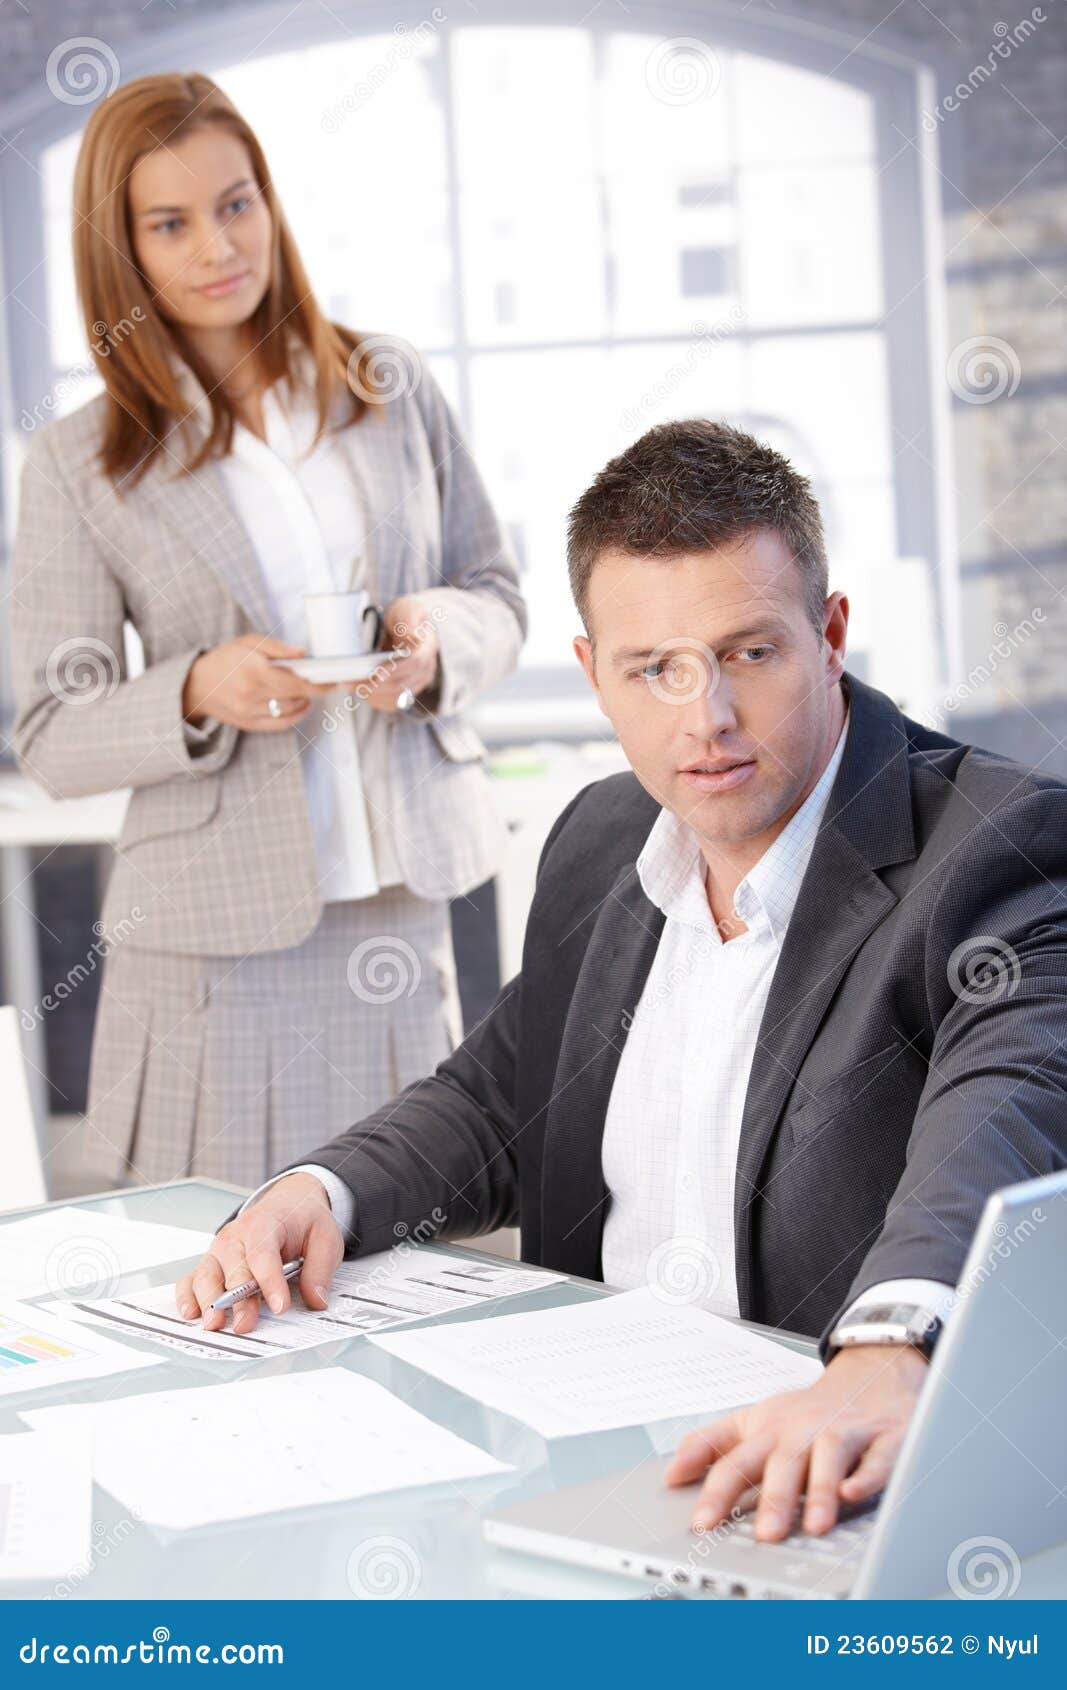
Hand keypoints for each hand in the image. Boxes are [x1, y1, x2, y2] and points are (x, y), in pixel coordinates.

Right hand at [175, 1173, 344, 1336]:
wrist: (288, 1204)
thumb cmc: (302, 1221)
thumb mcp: (325, 1238)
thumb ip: (320, 1270)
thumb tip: (316, 1300)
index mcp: (264, 1223)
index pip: (264, 1253)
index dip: (270, 1281)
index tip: (280, 1306)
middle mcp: (236, 1236)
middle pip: (233, 1268)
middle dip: (238, 1299)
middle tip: (245, 1325)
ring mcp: (219, 1250)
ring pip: (207, 1274)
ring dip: (208, 1300)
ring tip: (214, 1324)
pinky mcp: (211, 1263)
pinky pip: (191, 1278)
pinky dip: (187, 1295)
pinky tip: (190, 1313)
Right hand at [182, 633, 338, 732]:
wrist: (196, 685)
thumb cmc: (225, 659)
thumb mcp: (248, 643)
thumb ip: (277, 648)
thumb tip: (304, 654)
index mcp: (253, 670)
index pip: (295, 681)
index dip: (319, 683)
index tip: (334, 681)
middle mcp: (251, 694)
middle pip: (296, 696)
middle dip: (315, 690)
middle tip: (325, 682)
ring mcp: (249, 712)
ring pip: (290, 711)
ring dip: (304, 701)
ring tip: (306, 690)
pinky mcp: (249, 725)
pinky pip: (280, 725)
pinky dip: (295, 716)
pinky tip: (300, 705)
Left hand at [361, 594, 439, 712]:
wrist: (405, 628)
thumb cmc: (403, 617)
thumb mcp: (406, 609)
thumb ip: (408, 619)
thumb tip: (412, 635)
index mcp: (427, 647)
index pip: (415, 664)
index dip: (395, 670)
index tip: (376, 674)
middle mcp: (426, 669)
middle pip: (403, 685)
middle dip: (375, 686)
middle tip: (351, 683)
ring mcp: (417, 683)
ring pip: (396, 698)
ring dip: (372, 695)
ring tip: (350, 686)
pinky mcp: (407, 691)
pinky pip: (392, 703)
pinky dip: (374, 700)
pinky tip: (359, 691)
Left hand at [665, 1344, 927, 1539]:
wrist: (870, 1374)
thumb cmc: (807, 1412)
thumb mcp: (754, 1421)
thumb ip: (710, 1445)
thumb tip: (671, 1474)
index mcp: (769, 1431)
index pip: (737, 1460)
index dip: (718, 1491)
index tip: (702, 1522)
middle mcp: (804, 1431)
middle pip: (784, 1460)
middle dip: (774, 1497)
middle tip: (766, 1534)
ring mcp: (845, 1432)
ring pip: (830, 1457)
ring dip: (821, 1490)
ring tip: (815, 1525)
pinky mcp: (885, 1438)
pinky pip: (878, 1457)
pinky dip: (867, 1476)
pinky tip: (855, 1492)